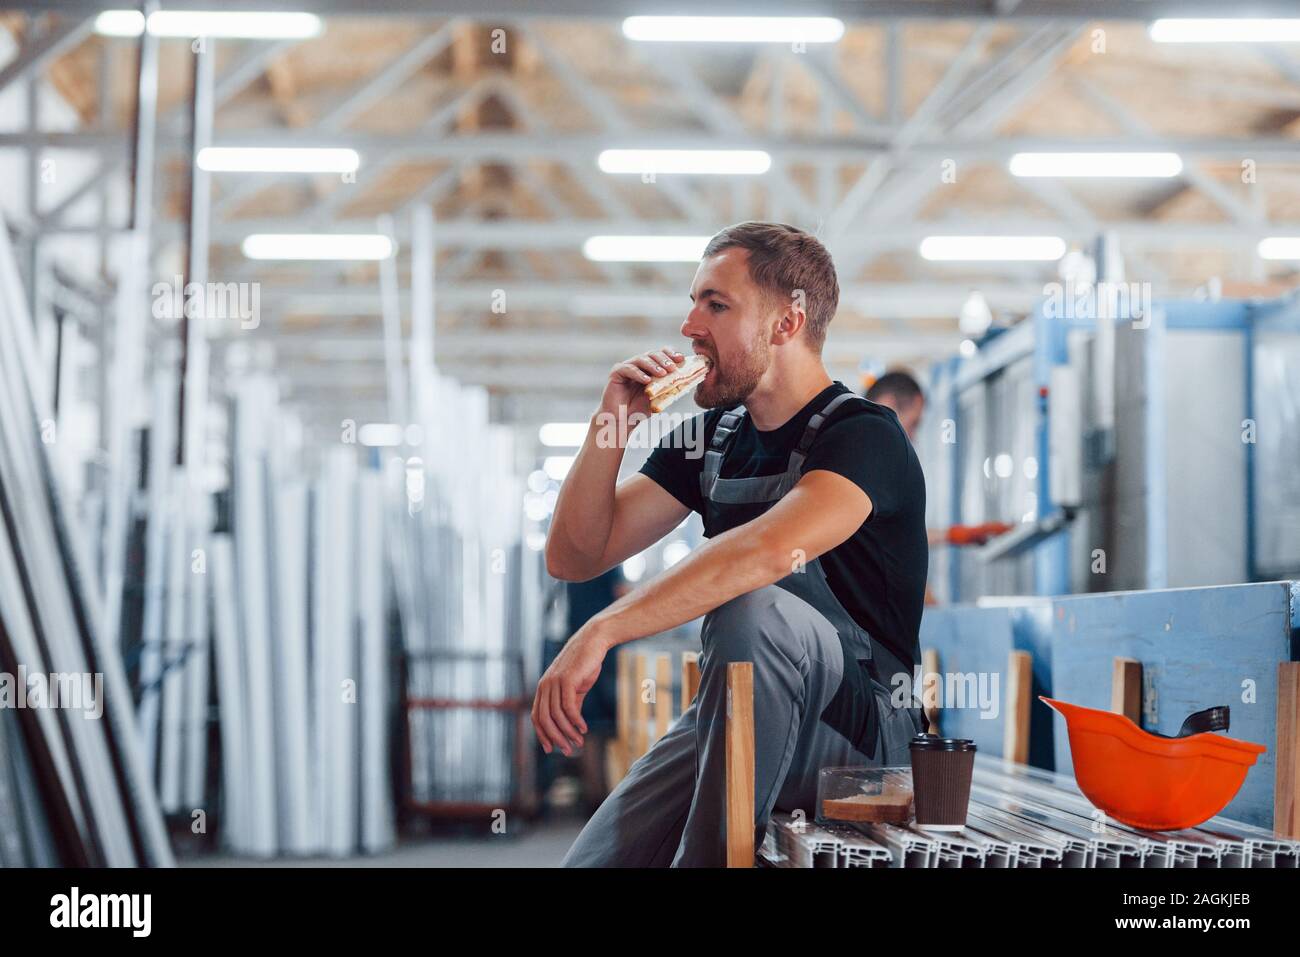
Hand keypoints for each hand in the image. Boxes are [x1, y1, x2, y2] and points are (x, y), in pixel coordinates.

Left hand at [532, 621, 610, 755]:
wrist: (593, 641)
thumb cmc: (584, 664)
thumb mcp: (575, 688)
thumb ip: (570, 705)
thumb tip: (570, 726)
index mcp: (543, 688)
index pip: (537, 717)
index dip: (542, 735)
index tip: (552, 749)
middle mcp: (544, 685)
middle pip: (545, 720)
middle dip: (556, 738)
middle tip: (568, 750)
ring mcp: (554, 682)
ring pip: (557, 716)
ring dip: (568, 732)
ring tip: (579, 742)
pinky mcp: (566, 680)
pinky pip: (568, 707)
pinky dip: (575, 721)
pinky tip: (583, 728)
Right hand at [599, 345, 687, 418]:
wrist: (622, 421)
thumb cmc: (639, 410)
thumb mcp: (659, 398)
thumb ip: (669, 387)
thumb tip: (688, 380)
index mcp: (649, 368)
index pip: (661, 354)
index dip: (671, 354)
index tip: (681, 359)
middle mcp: (638, 364)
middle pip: (652, 354)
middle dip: (664, 359)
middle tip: (672, 368)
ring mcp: (626, 367)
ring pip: (641, 359)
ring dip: (653, 365)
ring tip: (662, 374)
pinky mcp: (616, 373)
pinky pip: (628, 369)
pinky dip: (638, 373)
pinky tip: (647, 380)